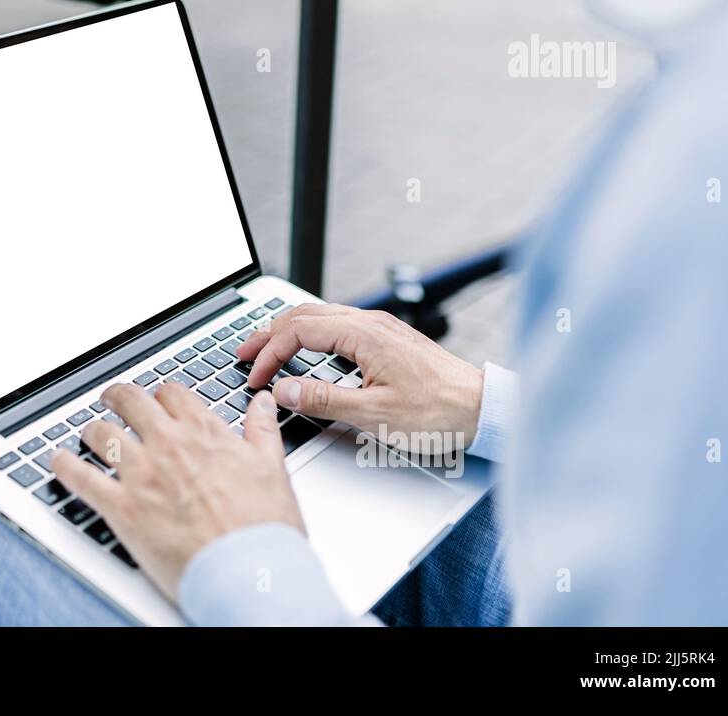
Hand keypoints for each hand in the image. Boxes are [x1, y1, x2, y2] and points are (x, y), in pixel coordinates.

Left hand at [51, 381, 302, 600]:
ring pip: (101, 433)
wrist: (248, 572)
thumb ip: (262, 432)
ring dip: (92, 430)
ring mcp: (142, 475)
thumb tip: (262, 405)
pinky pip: (82, 479)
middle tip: (112, 401)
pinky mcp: (122, 509)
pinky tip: (59, 461)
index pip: (172, 393)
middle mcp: (169, 445)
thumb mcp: (273, 469)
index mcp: (205, 433)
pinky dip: (65, 467)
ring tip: (89, 433)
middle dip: (117, 397)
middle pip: (130, 401)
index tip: (157, 399)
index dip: (160, 394)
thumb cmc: (263, 529)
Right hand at [236, 304, 484, 452]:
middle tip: (244, 354)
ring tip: (266, 349)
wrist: (483, 408)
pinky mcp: (387, 339)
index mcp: (363, 333)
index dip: (269, 354)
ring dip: (288, 331)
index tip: (255, 378)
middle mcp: (370, 322)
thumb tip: (281, 392)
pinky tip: (305, 350)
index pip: (298, 331)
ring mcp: (380, 328)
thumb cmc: (437, 412)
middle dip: (268, 333)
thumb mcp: (373, 413)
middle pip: (304, 315)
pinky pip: (337, 325)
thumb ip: (322, 400)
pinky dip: (310, 334)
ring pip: (320, 316)